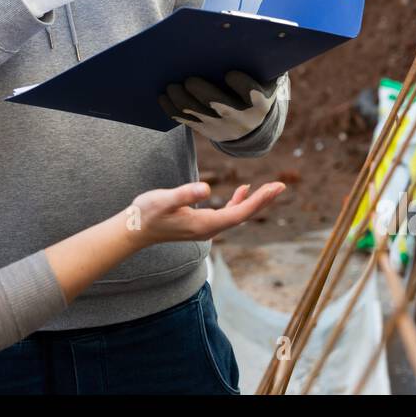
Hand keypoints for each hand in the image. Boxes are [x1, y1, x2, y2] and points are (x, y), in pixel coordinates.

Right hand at [128, 181, 285, 244]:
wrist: (135, 230)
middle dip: (263, 201)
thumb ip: (184, 194)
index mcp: (205, 224)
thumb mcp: (164, 200)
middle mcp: (209, 229)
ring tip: (270, 188)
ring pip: (238, 215)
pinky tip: (243, 191)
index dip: (259, 201)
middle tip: (281, 186)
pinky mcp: (201, 224)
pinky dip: (238, 203)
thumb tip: (206, 188)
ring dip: (253, 202)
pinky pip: (227, 214)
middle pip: (243, 215)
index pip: (239, 213)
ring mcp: (206, 228)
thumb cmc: (147, 213)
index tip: (275, 188)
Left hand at [157, 70, 280, 142]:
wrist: (250, 123)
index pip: (253, 94)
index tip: (229, 74)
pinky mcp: (205, 130)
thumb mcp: (263, 78)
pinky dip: (172, 108)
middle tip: (189, 79)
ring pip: (198, 114)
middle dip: (203, 93)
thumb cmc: (254, 86)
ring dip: (182, 99)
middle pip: (221, 107)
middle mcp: (242, 117)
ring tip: (171, 86)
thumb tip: (238, 26)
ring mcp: (222, 126)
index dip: (242, 85)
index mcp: (260, 102)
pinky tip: (163, 97)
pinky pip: (185, 121)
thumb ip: (257, 60)